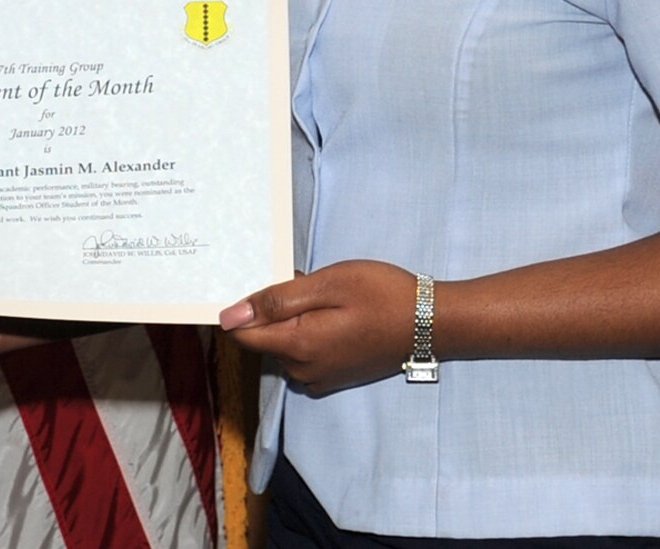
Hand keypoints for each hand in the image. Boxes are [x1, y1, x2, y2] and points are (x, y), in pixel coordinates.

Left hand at [218, 260, 417, 394]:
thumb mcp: (328, 285)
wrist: (429, 323)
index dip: (241, 308)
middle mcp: (302, 370)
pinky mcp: (334, 378)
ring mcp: (319, 377)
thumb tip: (229, 316)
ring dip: (294, 320)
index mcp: (297, 346)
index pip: (242, 335)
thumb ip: (277, 300)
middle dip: (274, 309)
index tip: (259, 284)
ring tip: (327, 297)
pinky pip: (304, 355)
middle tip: (307, 282)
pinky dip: (309, 333)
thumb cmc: (382, 295)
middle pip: (264, 338)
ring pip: (284, 345)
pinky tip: (335, 315)